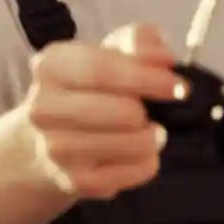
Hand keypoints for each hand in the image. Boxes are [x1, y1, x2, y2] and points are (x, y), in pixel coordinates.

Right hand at [21, 24, 186, 199]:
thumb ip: (140, 42)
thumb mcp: (112, 51)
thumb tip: (164, 58)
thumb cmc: (91, 87)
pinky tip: (138, 152)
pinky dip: (147, 161)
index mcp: (52, 66)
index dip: (147, 78)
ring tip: (148, 130)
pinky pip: (133, 171)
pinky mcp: (75, 181)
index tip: (179, 86)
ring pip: (131, 144)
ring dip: (151, 137)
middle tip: (157, 112)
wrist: (50, 140)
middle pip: (121, 112)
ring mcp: (56, 149)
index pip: (104, 70)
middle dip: (148, 112)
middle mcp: (44, 108)